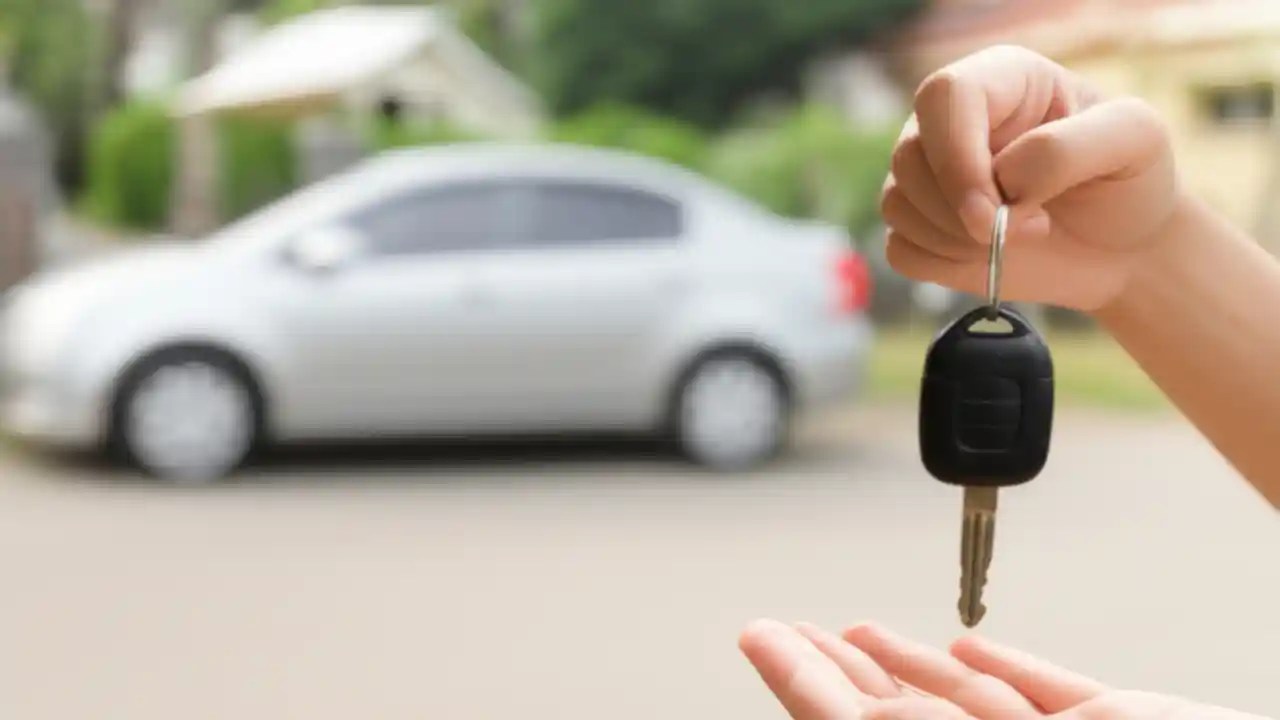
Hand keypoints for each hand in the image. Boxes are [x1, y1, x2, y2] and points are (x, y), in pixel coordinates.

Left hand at [738, 619, 1269, 718]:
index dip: (799, 681)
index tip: (758, 633)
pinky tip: (964, 648)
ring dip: (902, 667)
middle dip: (830, 673)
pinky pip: (1042, 695)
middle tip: (776, 630)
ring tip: (850, 634)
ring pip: (962, 706)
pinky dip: (1000, 669)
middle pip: (892, 717)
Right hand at [882, 45, 1180, 311]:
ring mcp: (930, 175)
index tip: (996, 211)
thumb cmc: (1130, 181)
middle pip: (909, 157)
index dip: (957, 156)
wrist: (1125, 245)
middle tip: (1035, 228)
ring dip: (958, 241)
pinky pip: (900, 249)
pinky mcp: (921, 227)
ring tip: (1021, 239)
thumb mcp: (1135, 140)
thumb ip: (1065, 149)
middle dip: (965, 213)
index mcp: (1000, 80)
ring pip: (898, 205)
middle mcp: (952, 122)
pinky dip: (942, 265)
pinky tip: (989, 259)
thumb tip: (1002, 181)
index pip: (944, 97)